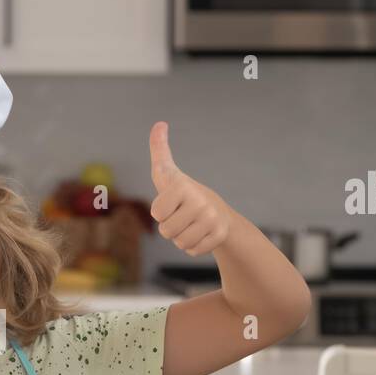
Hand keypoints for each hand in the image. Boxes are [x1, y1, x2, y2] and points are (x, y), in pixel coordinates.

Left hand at [148, 121, 231, 256]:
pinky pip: (192, 251)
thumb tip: (159, 123)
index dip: (161, 211)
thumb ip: (159, 149)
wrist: (218, 212)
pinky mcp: (219, 235)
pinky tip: (201, 233)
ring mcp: (212, 219)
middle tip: (182, 215)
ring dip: (181, 237)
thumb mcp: (168, 173)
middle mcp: (200, 201)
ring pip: (179, 242)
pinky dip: (193, 246)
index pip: (156, 213)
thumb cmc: (183, 193)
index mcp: (183, 186)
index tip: (173, 202)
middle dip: (170, 226)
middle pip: (166, 230)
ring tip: (191, 224)